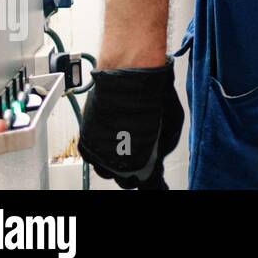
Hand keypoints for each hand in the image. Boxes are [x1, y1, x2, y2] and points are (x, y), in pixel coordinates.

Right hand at [80, 56, 183, 189]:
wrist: (127, 74)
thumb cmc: (151, 95)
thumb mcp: (171, 124)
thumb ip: (163, 145)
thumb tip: (158, 154)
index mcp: (138, 162)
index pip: (145, 183)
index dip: (151, 181)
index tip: (154, 180)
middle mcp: (113, 161)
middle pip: (122, 178)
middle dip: (132, 172)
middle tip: (140, 160)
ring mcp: (97, 151)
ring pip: (104, 168)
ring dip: (114, 162)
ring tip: (125, 148)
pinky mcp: (85, 138)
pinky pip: (92, 154)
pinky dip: (101, 150)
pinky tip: (111, 139)